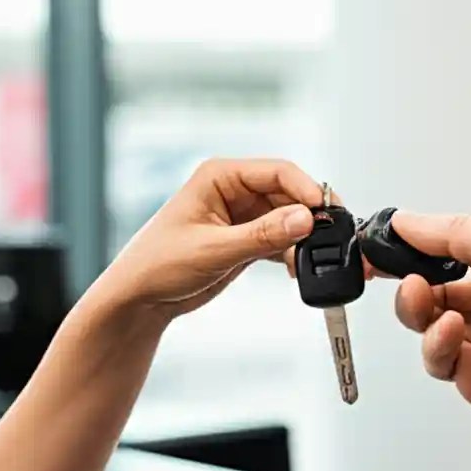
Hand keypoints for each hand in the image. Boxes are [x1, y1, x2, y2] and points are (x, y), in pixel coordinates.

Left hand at [88, 159, 323, 320]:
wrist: (140, 299)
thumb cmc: (158, 264)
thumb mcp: (214, 249)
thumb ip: (262, 234)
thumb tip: (304, 219)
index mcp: (220, 176)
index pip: (277, 171)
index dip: (306, 189)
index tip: (326, 211)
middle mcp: (234, 191)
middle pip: (290, 194)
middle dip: (311, 217)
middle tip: (331, 239)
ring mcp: (242, 216)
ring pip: (290, 219)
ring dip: (304, 238)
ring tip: (311, 260)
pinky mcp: (247, 239)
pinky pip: (282, 239)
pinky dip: (293, 253)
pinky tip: (297, 269)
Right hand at [391, 213, 470, 459]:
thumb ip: (453, 233)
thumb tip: (407, 220)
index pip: (443, 256)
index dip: (408, 254)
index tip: (376, 250)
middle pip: (430, 297)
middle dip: (409, 288)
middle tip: (402, 281)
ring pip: (431, 334)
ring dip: (422, 319)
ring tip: (434, 309)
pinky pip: (448, 368)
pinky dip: (441, 350)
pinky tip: (455, 334)